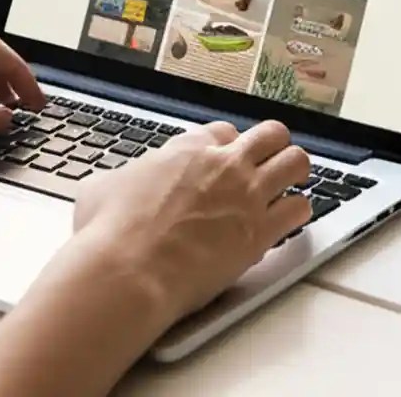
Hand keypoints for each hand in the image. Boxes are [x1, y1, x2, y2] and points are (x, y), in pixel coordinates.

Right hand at [0, 120, 311, 396]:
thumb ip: (119, 178)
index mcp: (186, 149)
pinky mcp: (261, 231)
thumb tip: (113, 184)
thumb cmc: (109, 234)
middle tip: (272, 159)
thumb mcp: (100, 188)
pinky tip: (290, 218)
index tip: (226, 156)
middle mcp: (223, 165)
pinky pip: (300, 209)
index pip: (222, 131)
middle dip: (273, 144)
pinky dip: (298, 211)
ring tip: (293, 181)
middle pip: (270, 134)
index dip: (226, 144)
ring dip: (296, 170)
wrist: (129, 269)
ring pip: (295, 162)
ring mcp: (247, 195)